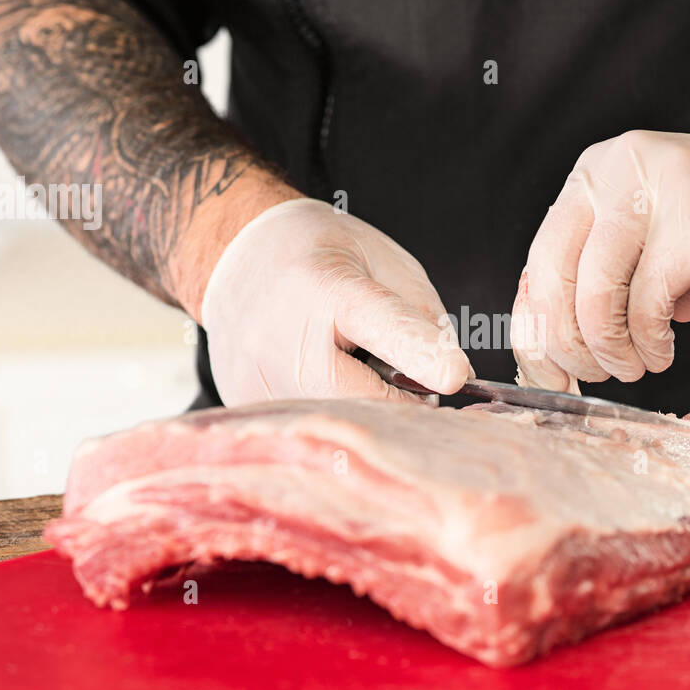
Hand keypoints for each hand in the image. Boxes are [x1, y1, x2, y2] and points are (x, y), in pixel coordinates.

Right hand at [202, 198, 470, 404]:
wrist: (235, 257)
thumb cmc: (321, 257)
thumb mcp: (385, 263)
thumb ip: (423, 320)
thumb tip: (449, 385)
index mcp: (328, 288)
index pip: (383, 326)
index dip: (422, 353)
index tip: (455, 376)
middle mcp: (284, 341)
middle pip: (366, 401)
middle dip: (402, 402)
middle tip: (401, 376)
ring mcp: (258, 383)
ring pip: (341, 426)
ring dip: (365, 410)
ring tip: (345, 366)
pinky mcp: (249, 412)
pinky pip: (312, 431)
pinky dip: (334, 416)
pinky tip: (319, 380)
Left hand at [511, 121, 689, 390]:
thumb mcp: (651, 263)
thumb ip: (598, 288)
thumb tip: (546, 350)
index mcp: (594, 177)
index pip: (538, 263)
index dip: (534, 332)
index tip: (547, 377)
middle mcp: (616, 168)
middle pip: (555, 278)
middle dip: (567, 347)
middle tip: (594, 379)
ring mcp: (655, 185)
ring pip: (595, 292)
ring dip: (610, 350)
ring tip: (636, 367)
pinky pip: (646, 300)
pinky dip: (648, 341)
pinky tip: (663, 351)